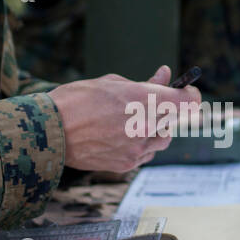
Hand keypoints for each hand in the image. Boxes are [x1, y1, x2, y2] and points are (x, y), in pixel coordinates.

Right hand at [49, 64, 202, 171]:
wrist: (49, 132)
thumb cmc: (76, 100)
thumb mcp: (112, 82)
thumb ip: (145, 82)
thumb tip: (165, 75)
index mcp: (143, 100)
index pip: (188, 101)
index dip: (190, 94)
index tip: (185, 91)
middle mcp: (145, 126)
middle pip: (175, 120)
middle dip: (166, 111)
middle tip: (147, 103)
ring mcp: (137, 148)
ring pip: (162, 139)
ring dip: (154, 129)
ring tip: (127, 120)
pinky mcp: (128, 164)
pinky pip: (145, 153)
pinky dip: (139, 144)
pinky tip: (118, 136)